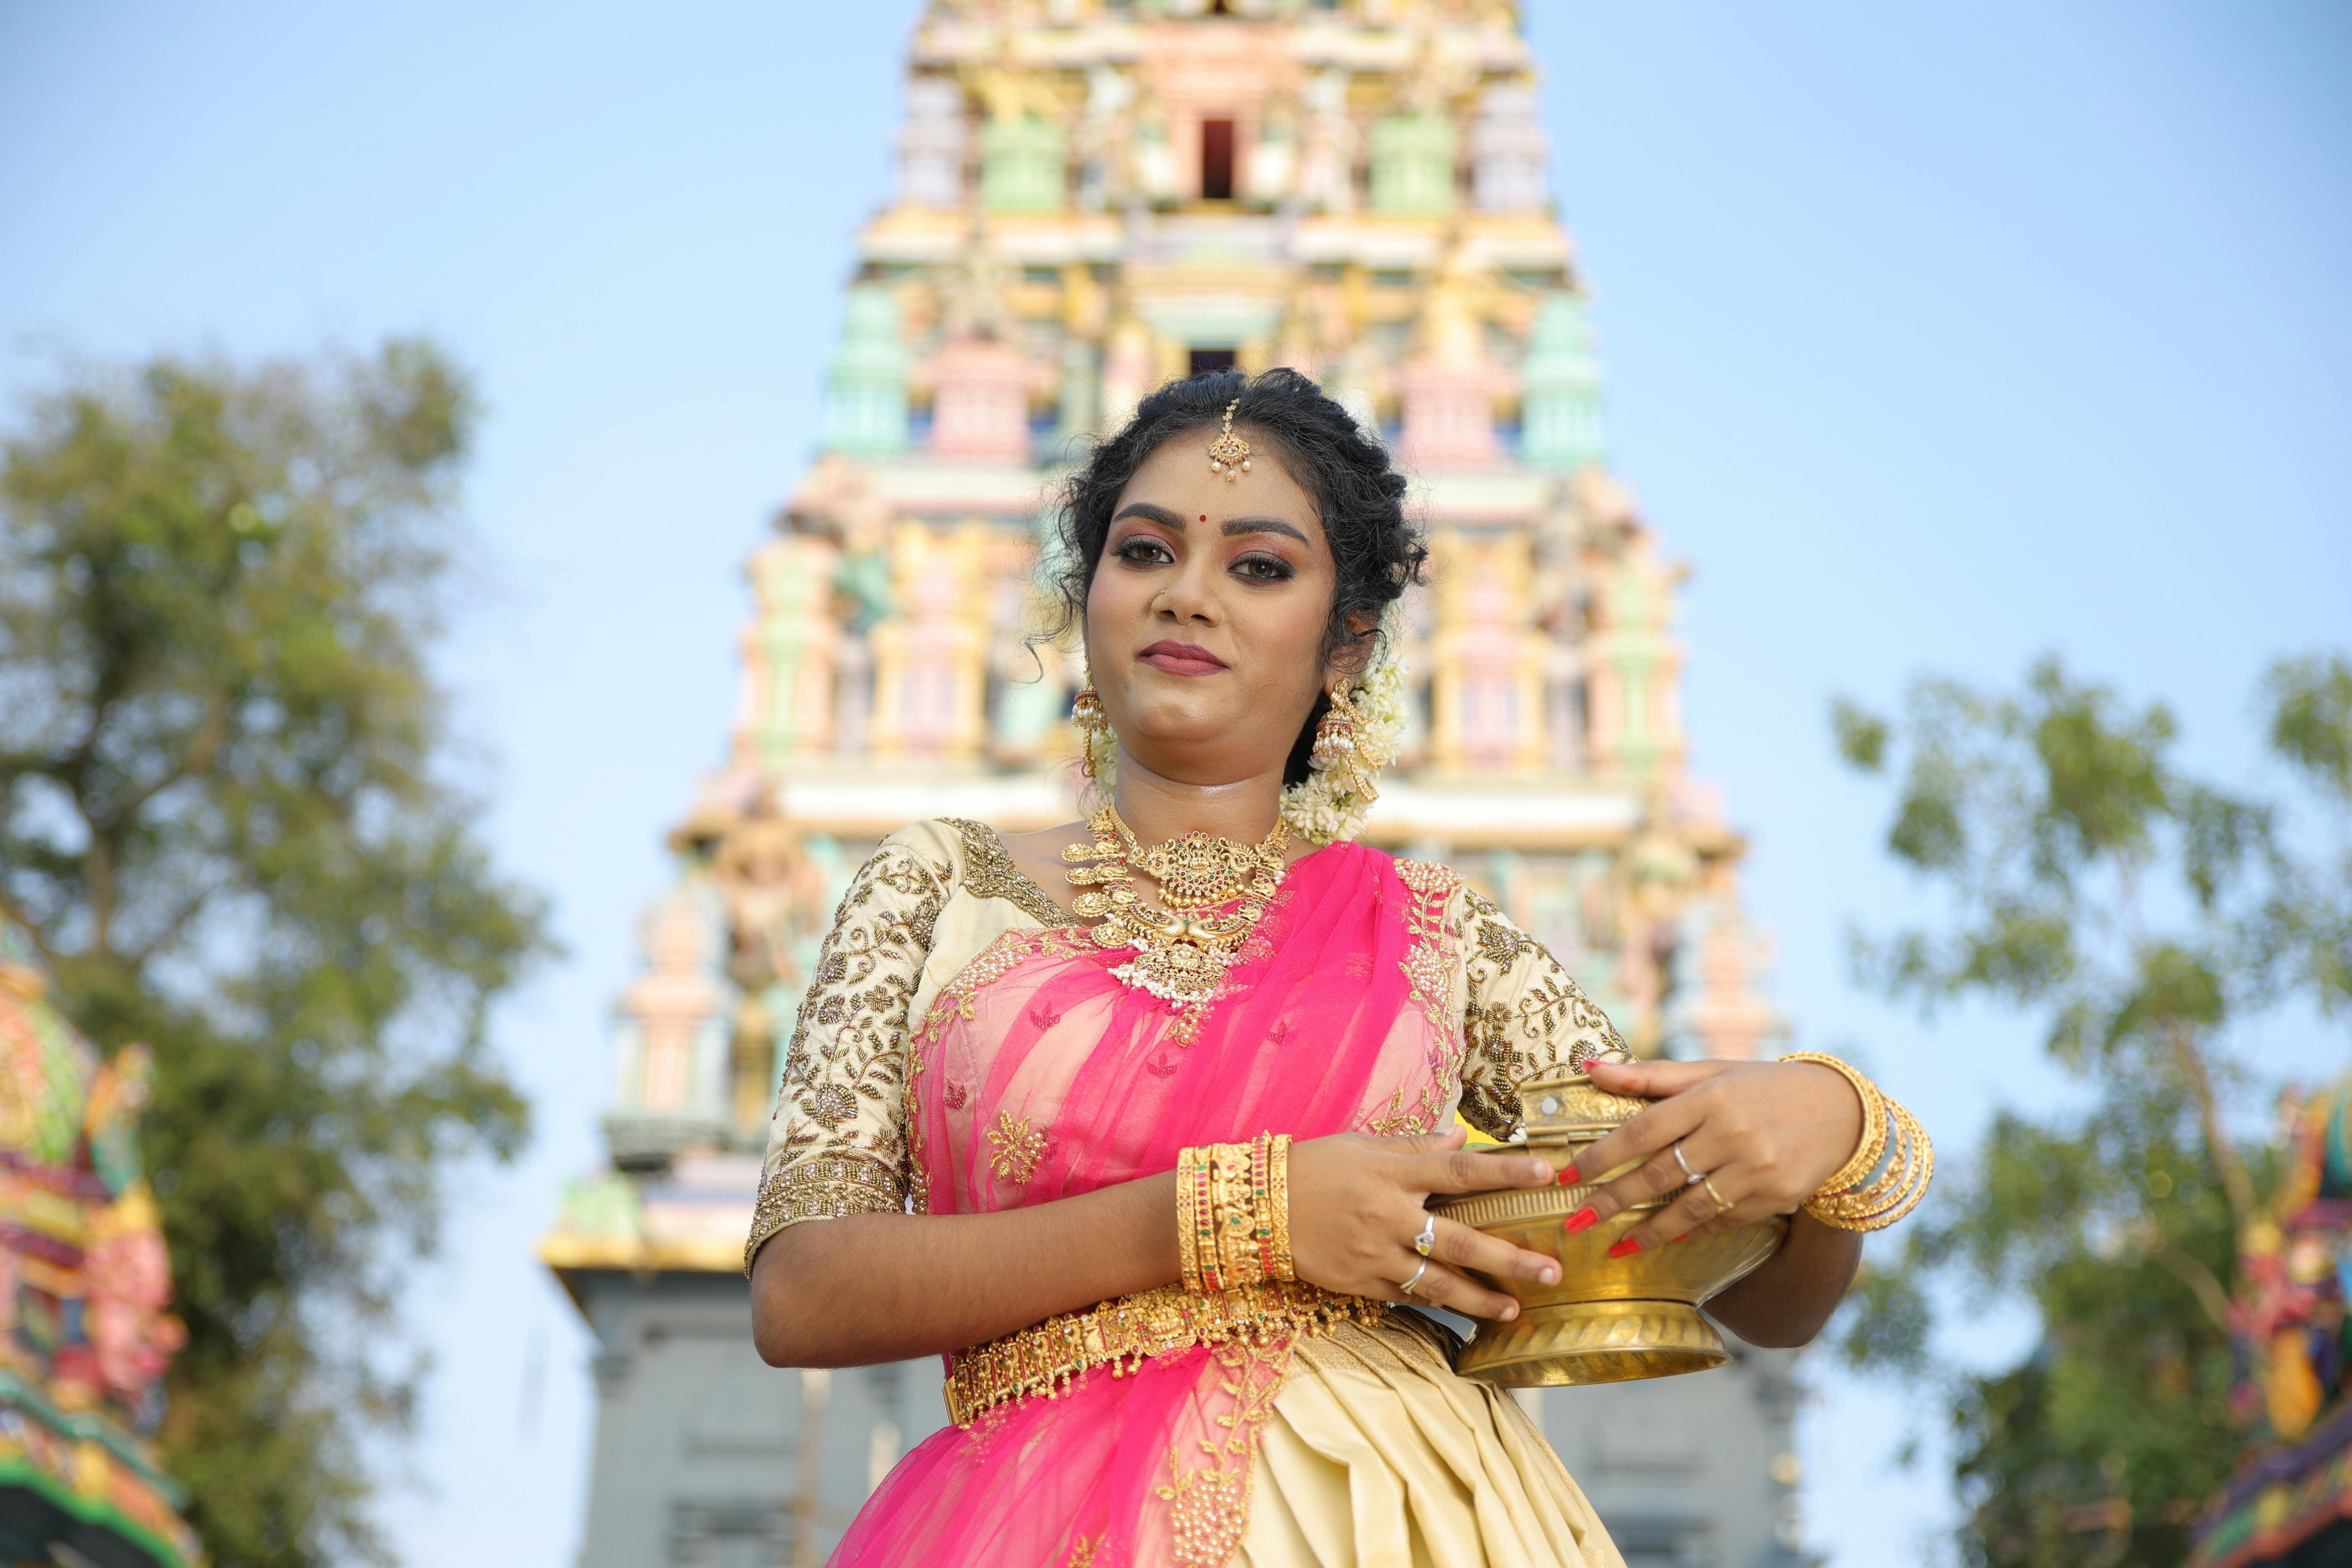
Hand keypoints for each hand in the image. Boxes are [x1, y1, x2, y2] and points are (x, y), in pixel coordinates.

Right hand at [1285, 1126, 1560, 1319]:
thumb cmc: (1313, 1167)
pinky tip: (1464, 1313)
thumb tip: (1461, 1139)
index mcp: (1392, 1172)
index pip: (1460, 1171)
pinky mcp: (1359, 1283)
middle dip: (1511, 1257)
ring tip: (1515, 1309)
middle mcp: (1388, 1214)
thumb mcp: (1362, 1145)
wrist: (1257, 1208)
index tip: (1548, 1173)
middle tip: (1553, 1269)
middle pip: (1462, 1239)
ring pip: (1439, 1283)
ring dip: (1481, 1299)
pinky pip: (1407, 1297)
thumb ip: (1415, 1146)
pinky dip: (1436, 1304)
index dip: (1506, 1172)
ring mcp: (1374, 1254)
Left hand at [1563, 1058, 1864, 1256]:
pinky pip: (1722, 1220)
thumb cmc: (1761, 1087)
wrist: (1840, 1113)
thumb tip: (1590, 1069)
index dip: (1599, 1155)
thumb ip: (1649, 1076)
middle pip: (1658, 1174)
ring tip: (1614, 1247)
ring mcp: (1756, 1170)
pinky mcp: (1776, 1198)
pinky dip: (1692, 1230)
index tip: (1564, 1176)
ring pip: (1689, 1208)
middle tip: (1574, 1222)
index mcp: (1711, 1097)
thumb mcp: (1710, 1072)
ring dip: (1648, 1232)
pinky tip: (1665, 1239)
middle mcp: (1732, 1134)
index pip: (1642, 1130)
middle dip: (1611, 1202)